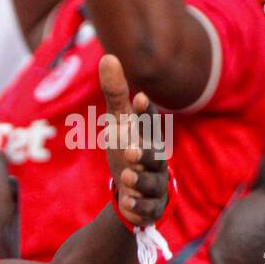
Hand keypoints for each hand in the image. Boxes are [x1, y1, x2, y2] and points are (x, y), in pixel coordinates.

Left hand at [99, 54, 170, 228]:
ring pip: (151, 182)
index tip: (139, 97)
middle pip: (155, 155)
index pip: (149, 123)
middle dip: (145, 152)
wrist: (133, 191)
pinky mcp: (150, 206)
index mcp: (148, 137)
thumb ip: (115, 93)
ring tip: (126, 176)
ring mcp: (154, 184)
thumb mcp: (119, 123)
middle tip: (131, 150)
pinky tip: (127, 203)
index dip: (146, 112)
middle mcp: (156, 160)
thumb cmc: (128, 149)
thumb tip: (108, 56)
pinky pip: (147, 207)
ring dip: (139, 180)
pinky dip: (137, 205)